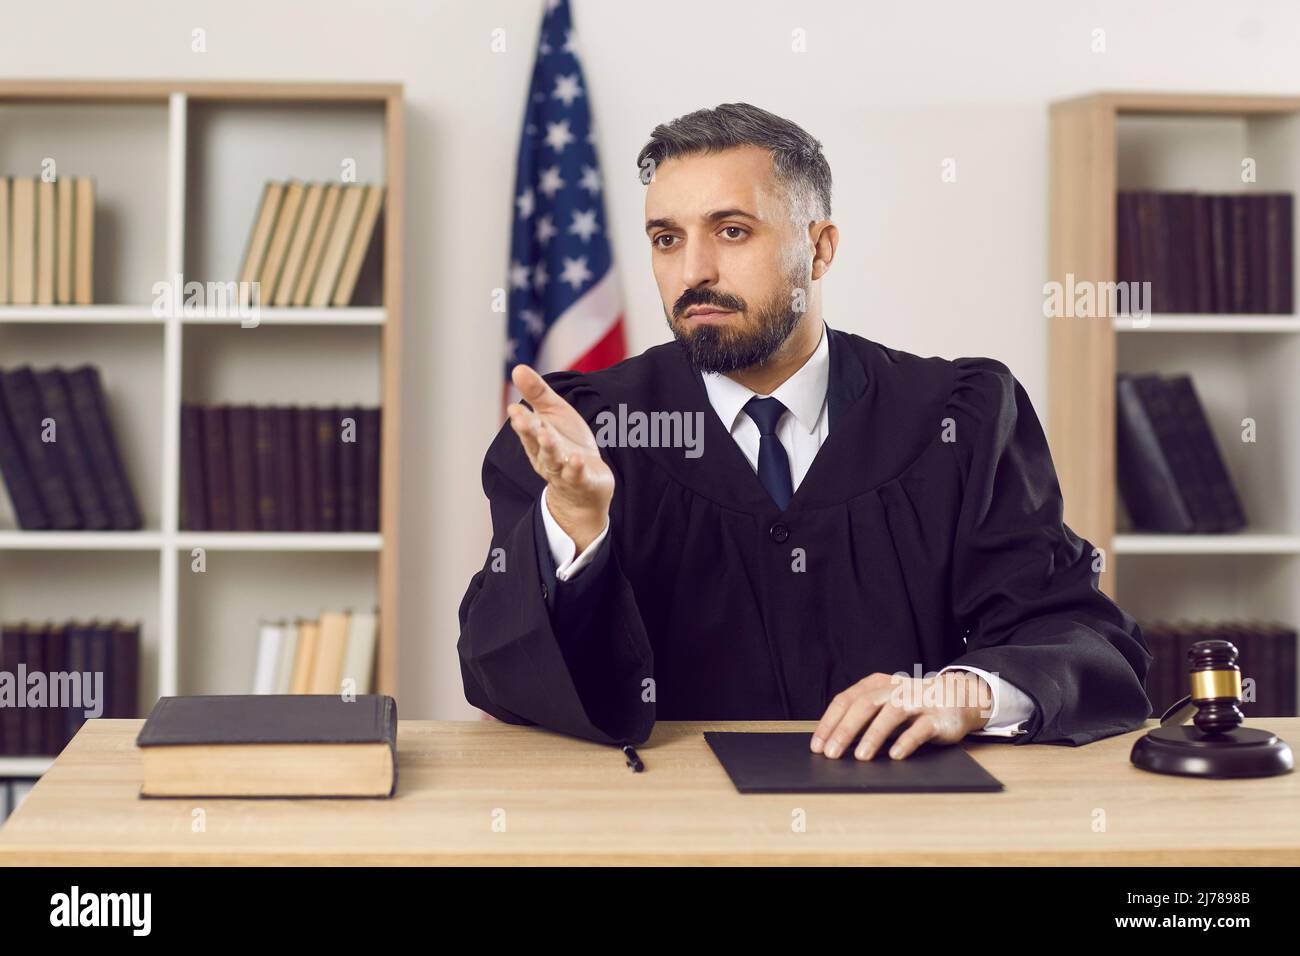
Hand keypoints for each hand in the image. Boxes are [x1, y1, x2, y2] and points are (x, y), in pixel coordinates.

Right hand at [507, 364, 614, 551]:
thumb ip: (537, 394)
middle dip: (529, 432)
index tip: (515, 408)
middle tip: (522, 420)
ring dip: (549, 449)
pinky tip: (576, 459)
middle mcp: (546, 456)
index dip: (522, 419)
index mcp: (537, 438)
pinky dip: (575, 469)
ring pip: (553, 460)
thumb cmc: (567, 445)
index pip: (528, 428)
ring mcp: (563, 470)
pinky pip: (577, 476)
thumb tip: (517, 368)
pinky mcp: (581, 481)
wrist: (586, 485)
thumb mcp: (554, 415)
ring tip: (547, 437)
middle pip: (536, 443)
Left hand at [810, 671, 992, 760]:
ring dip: (874, 735)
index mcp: (877, 685)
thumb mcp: (885, 703)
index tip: (817, 745)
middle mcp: (895, 690)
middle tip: (831, 754)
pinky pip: (921, 729)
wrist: (959, 697)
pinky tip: (895, 755)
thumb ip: (863, 715)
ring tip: (861, 757)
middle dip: (845, 730)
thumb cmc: (913, 705)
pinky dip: (907, 741)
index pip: (846, 700)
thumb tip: (832, 741)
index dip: (829, 722)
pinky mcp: (938, 718)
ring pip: (892, 713)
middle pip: (865, 705)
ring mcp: (917, 701)